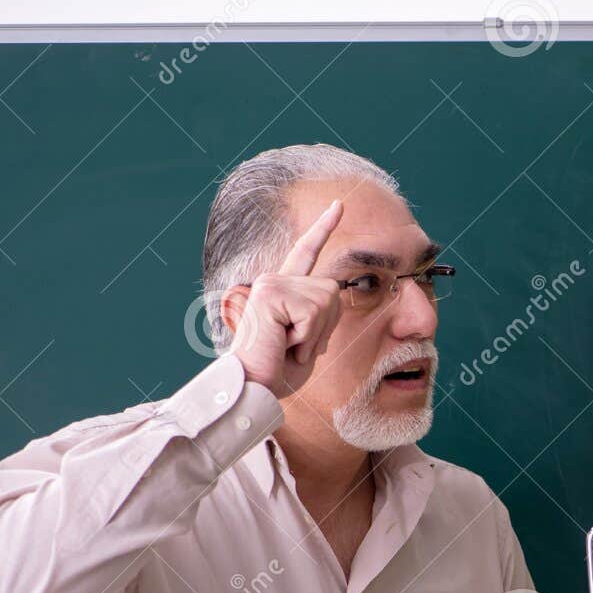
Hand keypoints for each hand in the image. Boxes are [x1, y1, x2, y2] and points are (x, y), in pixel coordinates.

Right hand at [227, 198, 345, 397]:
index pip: (307, 252)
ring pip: (326, 302)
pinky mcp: (270, 293)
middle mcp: (274, 280)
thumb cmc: (277, 371)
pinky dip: (305, 337)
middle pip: (332, 291)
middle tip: (294, 346)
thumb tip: (334, 292)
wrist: (252, 387)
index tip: (340, 204)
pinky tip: (282, 344)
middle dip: (325, 327)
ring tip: (286, 346)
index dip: (324, 228)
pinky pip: (312, 313)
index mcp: (283, 290)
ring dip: (314, 334)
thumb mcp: (308, 339)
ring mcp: (270, 283)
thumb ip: (320, 315)